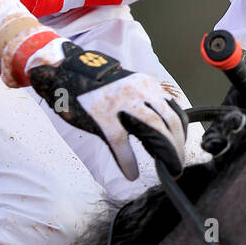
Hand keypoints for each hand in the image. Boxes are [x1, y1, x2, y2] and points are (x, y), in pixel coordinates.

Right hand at [26, 40, 187, 180]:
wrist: (64, 71)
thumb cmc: (96, 85)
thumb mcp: (127, 88)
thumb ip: (144, 105)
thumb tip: (161, 132)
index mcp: (146, 85)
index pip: (174, 111)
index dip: (181, 134)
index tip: (181, 148)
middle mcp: (138, 91)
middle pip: (169, 122)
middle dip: (177, 146)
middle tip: (177, 164)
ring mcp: (121, 102)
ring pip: (154, 129)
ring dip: (164, 152)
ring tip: (166, 168)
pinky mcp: (103, 115)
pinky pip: (121, 143)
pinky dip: (128, 161)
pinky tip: (131, 173)